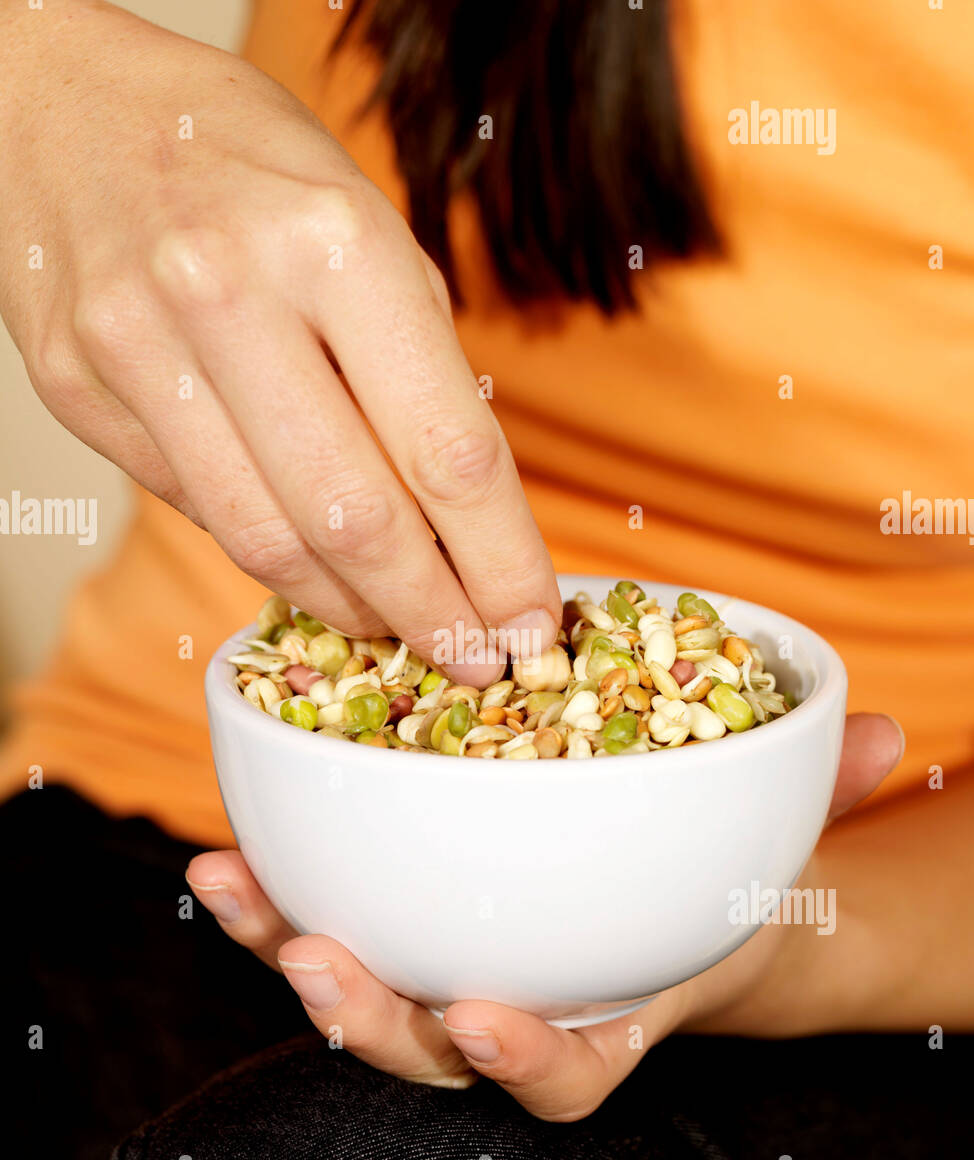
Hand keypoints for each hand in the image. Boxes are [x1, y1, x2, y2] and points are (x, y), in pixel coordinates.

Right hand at [0, 0, 559, 682]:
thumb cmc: (241, 161)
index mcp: (334, 242)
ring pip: (267, 541)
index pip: (446, 449)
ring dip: (351, 608)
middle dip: (433, 615)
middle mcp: (227, 294)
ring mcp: (135, 347)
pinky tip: (317, 569)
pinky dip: (272, 557)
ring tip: (400, 628)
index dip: (501, 560)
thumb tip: (464, 518)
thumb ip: (414, 362)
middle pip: (357, 519)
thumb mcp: (364, 217)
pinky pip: (199, 512)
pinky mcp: (78, 392)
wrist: (59, 107)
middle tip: (477, 660)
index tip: (532, 620)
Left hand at [187, 713, 904, 1121]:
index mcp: (607, 1013)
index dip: (529, 1064)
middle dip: (369, 1022)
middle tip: (323, 964)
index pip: (570, 1074)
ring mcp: (443, 968)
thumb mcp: (769, 842)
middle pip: (427, 1053)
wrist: (650, 888)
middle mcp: (513, 1008)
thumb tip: (890, 739)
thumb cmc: (711, 876)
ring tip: (226, 887)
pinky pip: (324, 918)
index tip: (488, 1023)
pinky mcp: (395, 916)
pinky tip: (224, 850)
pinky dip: (271, 895)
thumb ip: (821, 801)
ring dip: (281, 946)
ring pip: (354, 993)